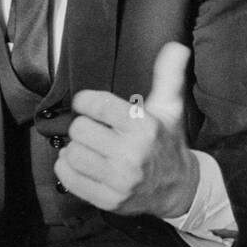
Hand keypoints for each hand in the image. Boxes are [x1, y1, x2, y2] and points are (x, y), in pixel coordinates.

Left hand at [56, 42, 199, 219]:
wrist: (178, 188)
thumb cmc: (167, 143)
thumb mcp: (170, 107)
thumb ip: (168, 75)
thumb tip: (176, 47)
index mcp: (144, 126)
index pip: (95, 104)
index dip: (87, 101)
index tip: (90, 105)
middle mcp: (131, 154)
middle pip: (79, 129)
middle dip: (85, 126)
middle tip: (96, 130)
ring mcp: (119, 180)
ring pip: (71, 154)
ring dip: (76, 148)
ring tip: (90, 148)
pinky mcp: (108, 199)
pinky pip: (68, 178)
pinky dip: (68, 168)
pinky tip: (84, 164)